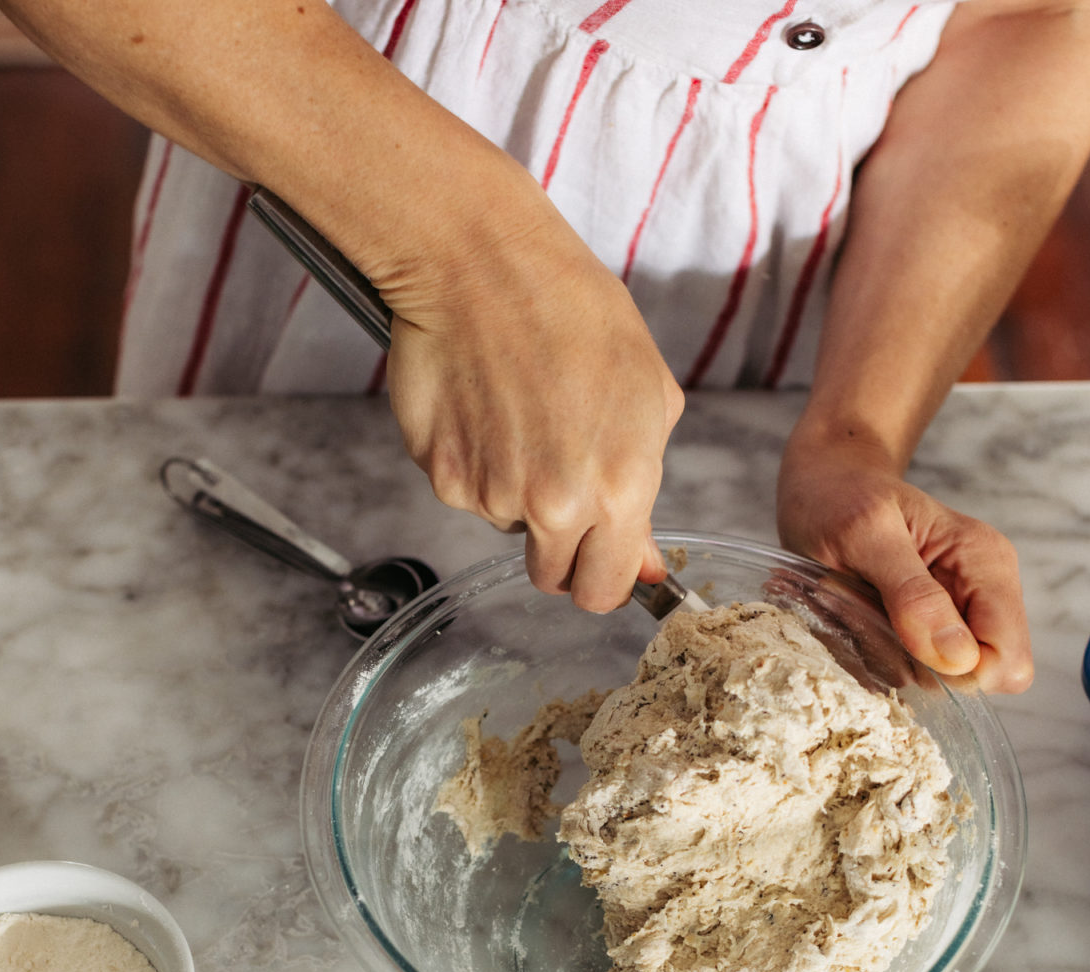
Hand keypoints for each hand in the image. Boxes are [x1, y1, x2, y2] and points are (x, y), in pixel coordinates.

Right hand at [382, 194, 682, 612]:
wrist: (481, 265)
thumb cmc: (574, 311)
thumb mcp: (648, 395)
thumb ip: (645, 491)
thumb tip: (645, 563)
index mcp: (618, 490)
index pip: (606, 589)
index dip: (606, 579)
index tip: (602, 562)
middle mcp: (553, 507)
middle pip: (553, 579)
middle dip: (562, 552)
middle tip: (560, 489)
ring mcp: (491, 495)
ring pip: (507, 526)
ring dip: (516, 491)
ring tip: (522, 417)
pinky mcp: (441, 476)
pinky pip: (467, 492)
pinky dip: (475, 463)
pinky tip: (486, 407)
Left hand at [777, 426, 1033, 692]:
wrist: (825, 481)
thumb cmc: (840, 497)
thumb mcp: (865, 535)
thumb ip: (912, 595)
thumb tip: (959, 658)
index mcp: (985, 563)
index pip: (1005, 660)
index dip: (955, 672)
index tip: (900, 642)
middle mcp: (982, 591)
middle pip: (979, 678)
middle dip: (920, 666)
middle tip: (870, 621)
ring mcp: (957, 610)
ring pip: (941, 679)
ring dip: (891, 658)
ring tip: (857, 611)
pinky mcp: (929, 625)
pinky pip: (914, 668)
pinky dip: (880, 655)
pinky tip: (857, 618)